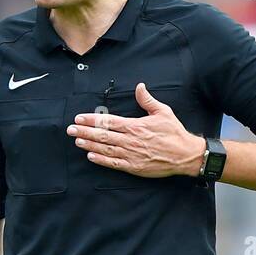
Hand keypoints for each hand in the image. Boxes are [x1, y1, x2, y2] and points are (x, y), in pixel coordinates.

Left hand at [67, 82, 205, 178]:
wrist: (185, 155)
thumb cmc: (174, 133)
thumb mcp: (163, 112)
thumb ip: (147, 100)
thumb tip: (139, 87)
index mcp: (135, 126)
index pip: (108, 121)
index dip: (91, 120)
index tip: (79, 118)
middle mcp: (130, 140)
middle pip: (102, 135)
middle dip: (84, 132)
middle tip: (70, 129)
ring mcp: (131, 154)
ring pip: (105, 149)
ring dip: (89, 145)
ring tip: (77, 141)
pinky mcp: (134, 167)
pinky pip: (113, 163)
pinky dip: (101, 160)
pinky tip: (91, 156)